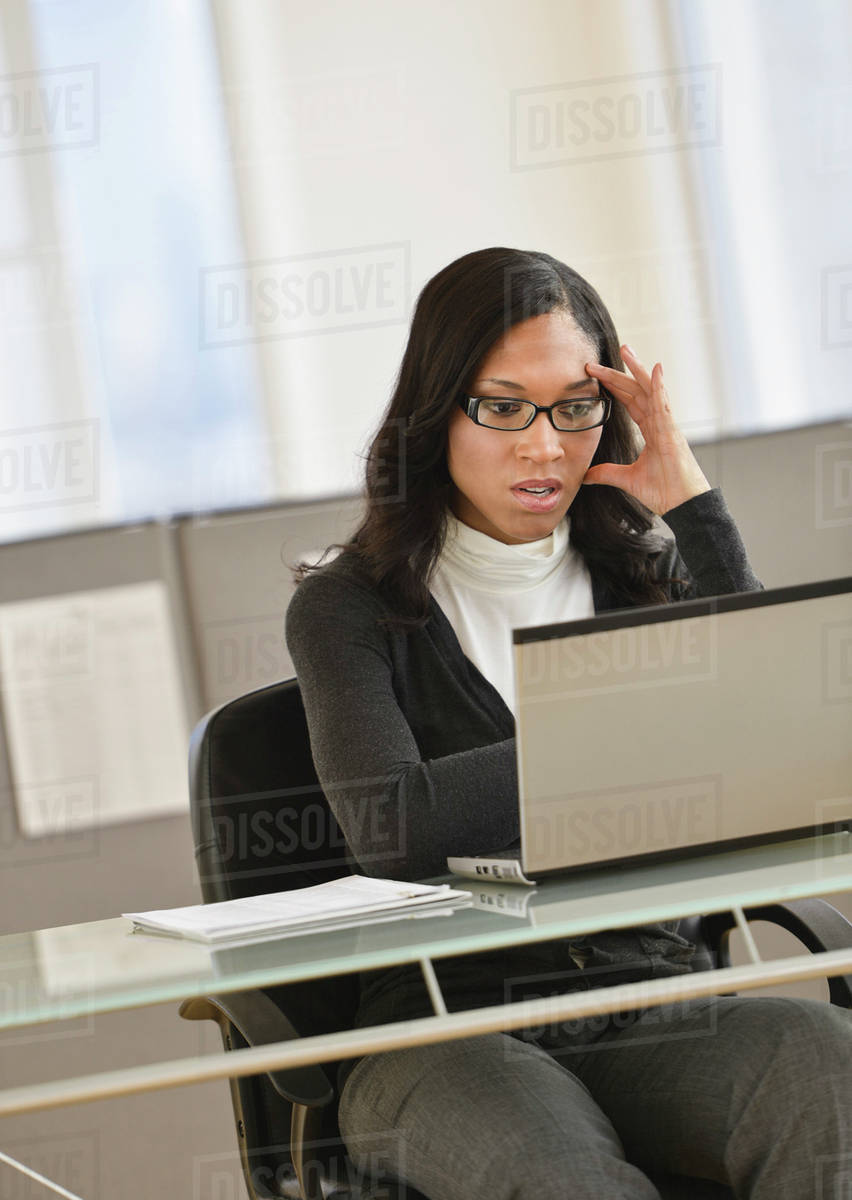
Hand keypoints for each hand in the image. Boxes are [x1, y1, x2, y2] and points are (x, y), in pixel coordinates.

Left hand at [582, 344, 710, 515]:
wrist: (683, 506)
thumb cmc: (664, 491)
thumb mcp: (627, 480)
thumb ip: (607, 473)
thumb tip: (586, 475)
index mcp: (651, 431)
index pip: (630, 402)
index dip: (614, 388)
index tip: (595, 377)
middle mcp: (660, 424)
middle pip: (637, 392)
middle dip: (618, 374)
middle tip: (599, 361)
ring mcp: (667, 426)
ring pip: (651, 391)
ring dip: (638, 370)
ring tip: (626, 351)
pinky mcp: (673, 433)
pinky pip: (665, 405)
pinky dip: (660, 387)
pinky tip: (655, 369)